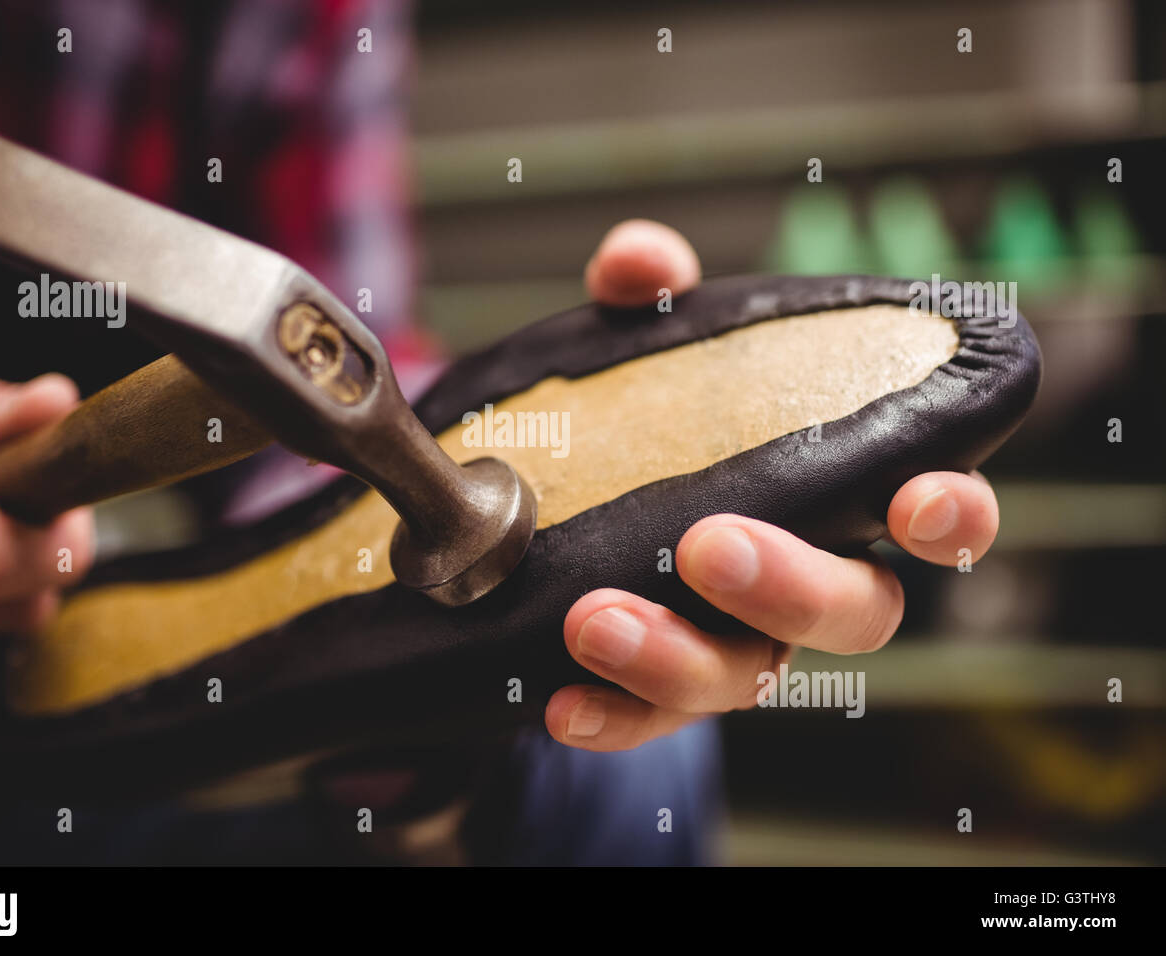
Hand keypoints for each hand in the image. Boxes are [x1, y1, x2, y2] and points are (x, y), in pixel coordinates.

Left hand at [547, 220, 999, 750]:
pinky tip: (560, 702)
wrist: (562, 517)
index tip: (920, 496)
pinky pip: (650, 723)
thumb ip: (655, 306)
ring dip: (678, 655)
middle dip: (797, 587)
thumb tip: (642, 261)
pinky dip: (611, 716)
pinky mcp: (662, 694)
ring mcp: (740, 646)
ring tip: (594, 618)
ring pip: (748, 679)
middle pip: (858, 614)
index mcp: (839, 496)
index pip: (931, 514)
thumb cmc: (653, 428)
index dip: (948, 512)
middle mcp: (810, 583)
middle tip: (710, 545)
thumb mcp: (649, 356)